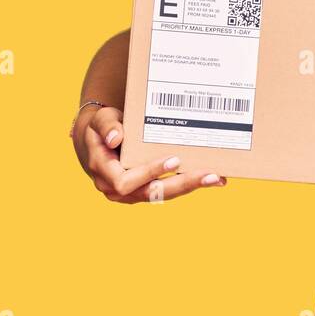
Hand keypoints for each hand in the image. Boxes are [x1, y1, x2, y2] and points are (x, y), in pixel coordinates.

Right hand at [70, 103, 225, 203]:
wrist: (97, 140)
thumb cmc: (100, 128)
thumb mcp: (99, 121)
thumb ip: (106, 126)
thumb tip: (115, 138)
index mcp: (104, 173)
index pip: (126, 181)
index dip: (150, 173)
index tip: (174, 160)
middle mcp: (118, 190)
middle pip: (152, 192)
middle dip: (182, 184)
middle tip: (209, 174)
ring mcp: (133, 193)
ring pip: (164, 194)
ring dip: (191, 186)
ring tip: (217, 178)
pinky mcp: (146, 190)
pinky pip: (168, 190)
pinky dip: (189, 184)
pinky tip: (213, 178)